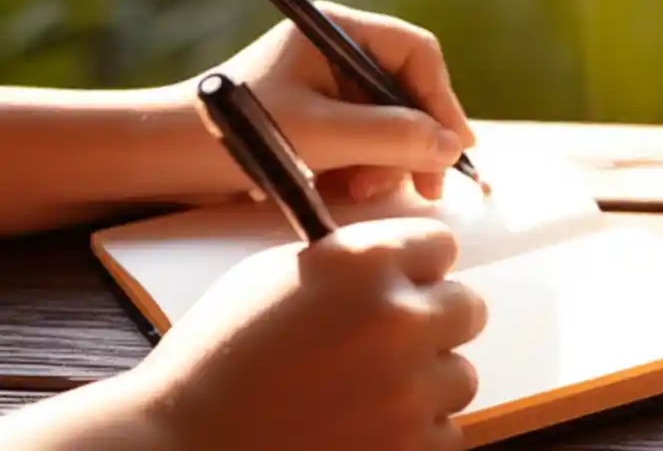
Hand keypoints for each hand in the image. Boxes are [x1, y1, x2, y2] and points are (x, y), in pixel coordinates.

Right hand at [137, 217, 485, 450]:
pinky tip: (363, 428)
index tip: (400, 283)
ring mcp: (409, 390)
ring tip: (365, 393)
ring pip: (460, 375)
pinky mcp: (409, 448)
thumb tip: (399, 260)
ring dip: (425, 382)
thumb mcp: (272, 277)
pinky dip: (414, 434)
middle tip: (389, 342)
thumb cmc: (216, 359)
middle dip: (433, 321)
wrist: (182, 446)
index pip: (440, 244)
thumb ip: (347, 262)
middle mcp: (397, 319)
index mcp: (362, 263)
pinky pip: (445, 432)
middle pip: (468, 308)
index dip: (417, 266)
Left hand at [215, 1, 474, 201]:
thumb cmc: (235, 133)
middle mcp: (337, 52)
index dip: (442, 100)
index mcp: (336, 30)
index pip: (416, 54)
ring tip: (361, 191)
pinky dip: (362, 169)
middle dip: (414, 141)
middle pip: (408, 92)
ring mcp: (328, 88)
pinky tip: (341, 189)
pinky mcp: (318, 121)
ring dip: (386, 162)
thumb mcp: (322, 135)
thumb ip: (392, 136)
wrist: (164, 159)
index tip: (455, 148)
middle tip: (424, 188)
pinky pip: (364, 143)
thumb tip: (451, 145)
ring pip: (389, 124)